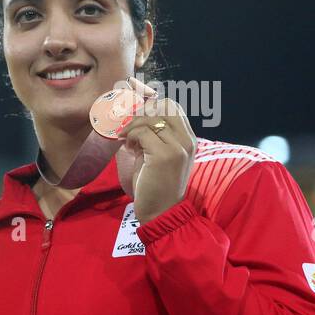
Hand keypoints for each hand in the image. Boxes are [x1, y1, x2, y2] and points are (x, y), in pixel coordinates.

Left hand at [118, 77, 195, 222]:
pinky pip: (143, 132)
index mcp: (188, 138)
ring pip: (151, 117)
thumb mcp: (154, 155)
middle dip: (140, 111)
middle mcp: (187, 139)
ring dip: (132, 125)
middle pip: (164, 105)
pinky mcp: (164, 155)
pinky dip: (131, 136)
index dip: (150, 103)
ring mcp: (178, 147)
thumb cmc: (155, 185)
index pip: (172, 106)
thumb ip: (150, 137)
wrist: (162, 212)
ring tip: (125, 139)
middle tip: (125, 124)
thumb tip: (132, 117)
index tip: (133, 111)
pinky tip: (128, 147)